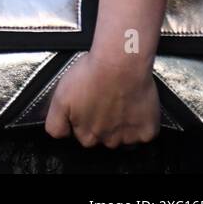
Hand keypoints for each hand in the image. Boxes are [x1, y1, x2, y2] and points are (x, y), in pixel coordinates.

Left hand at [44, 50, 160, 147]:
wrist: (120, 61)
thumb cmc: (92, 73)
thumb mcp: (60, 96)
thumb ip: (56, 123)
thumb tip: (59, 136)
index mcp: (86, 135)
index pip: (83, 136)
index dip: (83, 119)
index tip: (87, 106)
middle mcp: (107, 141)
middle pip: (103, 138)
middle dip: (102, 123)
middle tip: (104, 99)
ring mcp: (128, 138)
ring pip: (123, 138)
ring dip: (121, 123)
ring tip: (119, 99)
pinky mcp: (146, 131)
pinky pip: (144, 134)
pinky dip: (141, 123)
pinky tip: (135, 106)